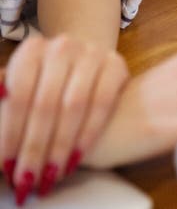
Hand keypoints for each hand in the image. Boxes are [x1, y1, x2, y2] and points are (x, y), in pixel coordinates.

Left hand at [0, 36, 128, 203]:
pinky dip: (87, 134)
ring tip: (52, 174)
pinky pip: (102, 104)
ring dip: (61, 145)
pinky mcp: (116, 65)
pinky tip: (76, 157)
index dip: (11, 133)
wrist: (87, 61)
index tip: (8, 165)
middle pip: (45, 104)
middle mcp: (62, 46)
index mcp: (31, 49)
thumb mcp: (22, 82)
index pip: (18, 96)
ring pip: (74, 106)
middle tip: (30, 178)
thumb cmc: (48, 80)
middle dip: (36, 146)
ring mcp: (92, 53)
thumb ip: (7, 96)